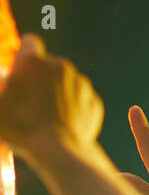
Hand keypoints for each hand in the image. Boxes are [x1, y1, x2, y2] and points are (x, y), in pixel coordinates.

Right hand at [0, 35, 102, 153]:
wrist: (58, 151)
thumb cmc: (20, 127)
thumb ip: (2, 88)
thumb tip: (7, 84)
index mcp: (34, 61)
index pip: (30, 43)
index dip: (24, 55)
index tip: (20, 70)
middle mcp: (61, 66)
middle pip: (49, 64)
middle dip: (40, 77)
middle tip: (29, 100)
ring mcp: (81, 84)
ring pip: (66, 82)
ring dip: (56, 92)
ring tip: (46, 115)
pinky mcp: (94, 102)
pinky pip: (80, 99)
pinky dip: (72, 107)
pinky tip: (62, 123)